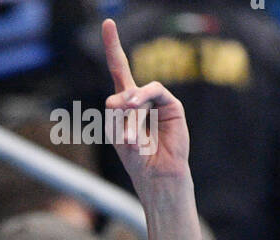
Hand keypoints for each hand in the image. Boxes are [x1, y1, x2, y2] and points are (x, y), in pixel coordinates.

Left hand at [102, 19, 189, 188]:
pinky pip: (154, 92)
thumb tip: (117, 97)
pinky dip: (143, 101)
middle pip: (124, 79)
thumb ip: (116, 115)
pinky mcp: (172, 105)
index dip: (113, 47)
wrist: (158, 176)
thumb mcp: (119, 137)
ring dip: (131, 116)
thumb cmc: (137, 160)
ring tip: (132, 139)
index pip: (119, 69)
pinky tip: (137, 113)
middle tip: (118, 122)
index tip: (108, 23)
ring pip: (136, 95)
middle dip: (118, 99)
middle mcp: (141, 97)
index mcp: (125, 104)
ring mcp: (157, 100)